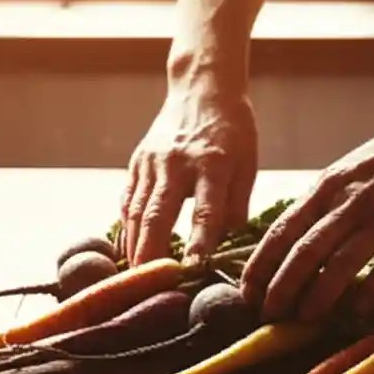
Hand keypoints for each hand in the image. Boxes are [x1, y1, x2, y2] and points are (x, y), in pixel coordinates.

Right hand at [121, 88, 257, 265]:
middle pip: (158, 214)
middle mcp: (176, 163)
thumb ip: (237, 203)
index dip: (198, 242)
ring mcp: (151, 162)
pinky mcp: (137, 162)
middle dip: (151, 253)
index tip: (193, 270)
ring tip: (134, 278)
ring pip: (137, 211)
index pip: (205, 211)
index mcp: (212, 164)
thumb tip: (227, 242)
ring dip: (134, 247)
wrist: (202, 88)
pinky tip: (127, 250)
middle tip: (148, 286)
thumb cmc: (233, 131)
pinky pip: (128, 200)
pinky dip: (126, 227)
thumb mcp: (247, 163)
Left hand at [242, 113, 373, 321]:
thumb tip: (291, 244)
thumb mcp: (346, 171)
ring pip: (339, 267)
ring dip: (317, 300)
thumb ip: (321, 205)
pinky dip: (367, 299)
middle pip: (303, 254)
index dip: (260, 267)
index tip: (247, 293)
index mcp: (327, 187)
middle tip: (269, 317)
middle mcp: (350, 203)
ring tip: (305, 321)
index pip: (282, 232)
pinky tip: (357, 314)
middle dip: (280, 290)